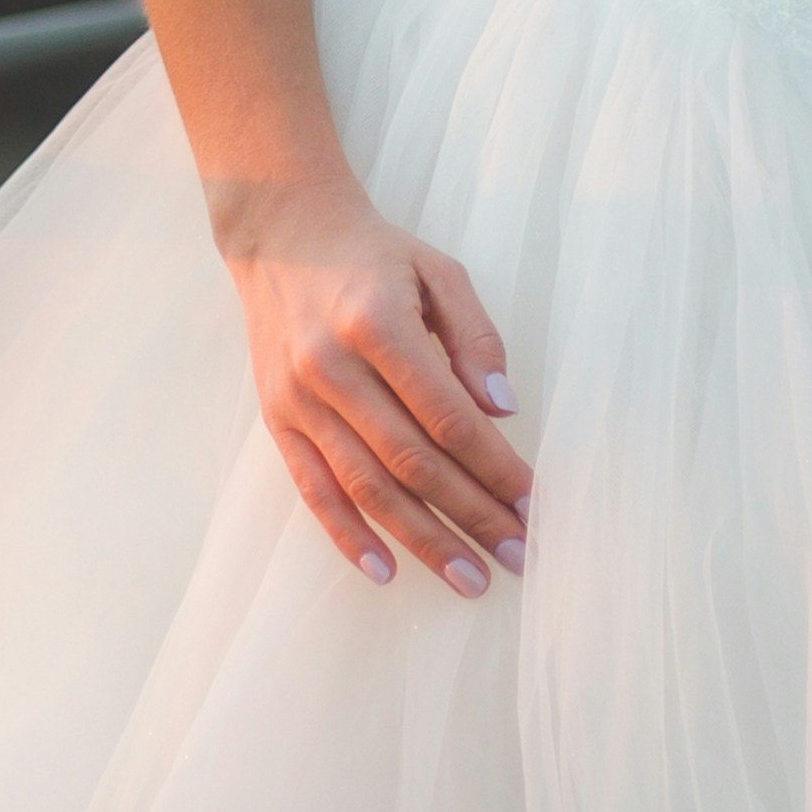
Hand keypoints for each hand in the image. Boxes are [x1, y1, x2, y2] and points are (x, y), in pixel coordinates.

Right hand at [213, 182, 527, 595]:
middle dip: (471, 515)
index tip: (532, 501)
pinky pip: (313, 489)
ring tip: (468, 578)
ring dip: (421, 541)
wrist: (282, 234)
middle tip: (518, 555)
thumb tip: (504, 412)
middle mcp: (332, 368)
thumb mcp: (437, 271)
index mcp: (378, 325)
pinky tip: (385, 570)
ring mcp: (300, 398)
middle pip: (411, 461)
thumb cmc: (373, 255)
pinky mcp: (278, 418)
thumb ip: (476, 338)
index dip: (493, 466)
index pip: (447, 416)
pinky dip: (348, 535)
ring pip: (367, 486)